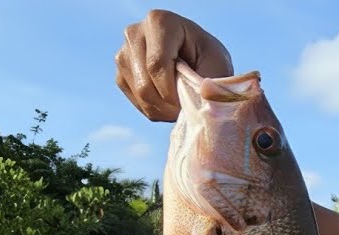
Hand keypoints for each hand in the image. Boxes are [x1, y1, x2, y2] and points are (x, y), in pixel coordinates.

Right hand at [115, 10, 234, 120]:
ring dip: (164, 109)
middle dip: (168, 105)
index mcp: (159, 21)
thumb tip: (201, 99)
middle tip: (187, 107)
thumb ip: (209, 82)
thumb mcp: (217, 66)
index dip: (172, 92)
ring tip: (181, 102)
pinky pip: (136, 102)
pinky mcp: (121, 74)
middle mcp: (135, 33)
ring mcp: (123, 53)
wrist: (198, 63)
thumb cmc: (210, 61)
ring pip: (139, 95)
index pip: (157, 64)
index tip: (190, 101)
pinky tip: (169, 101)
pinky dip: (156, 110)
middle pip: (144, 84)